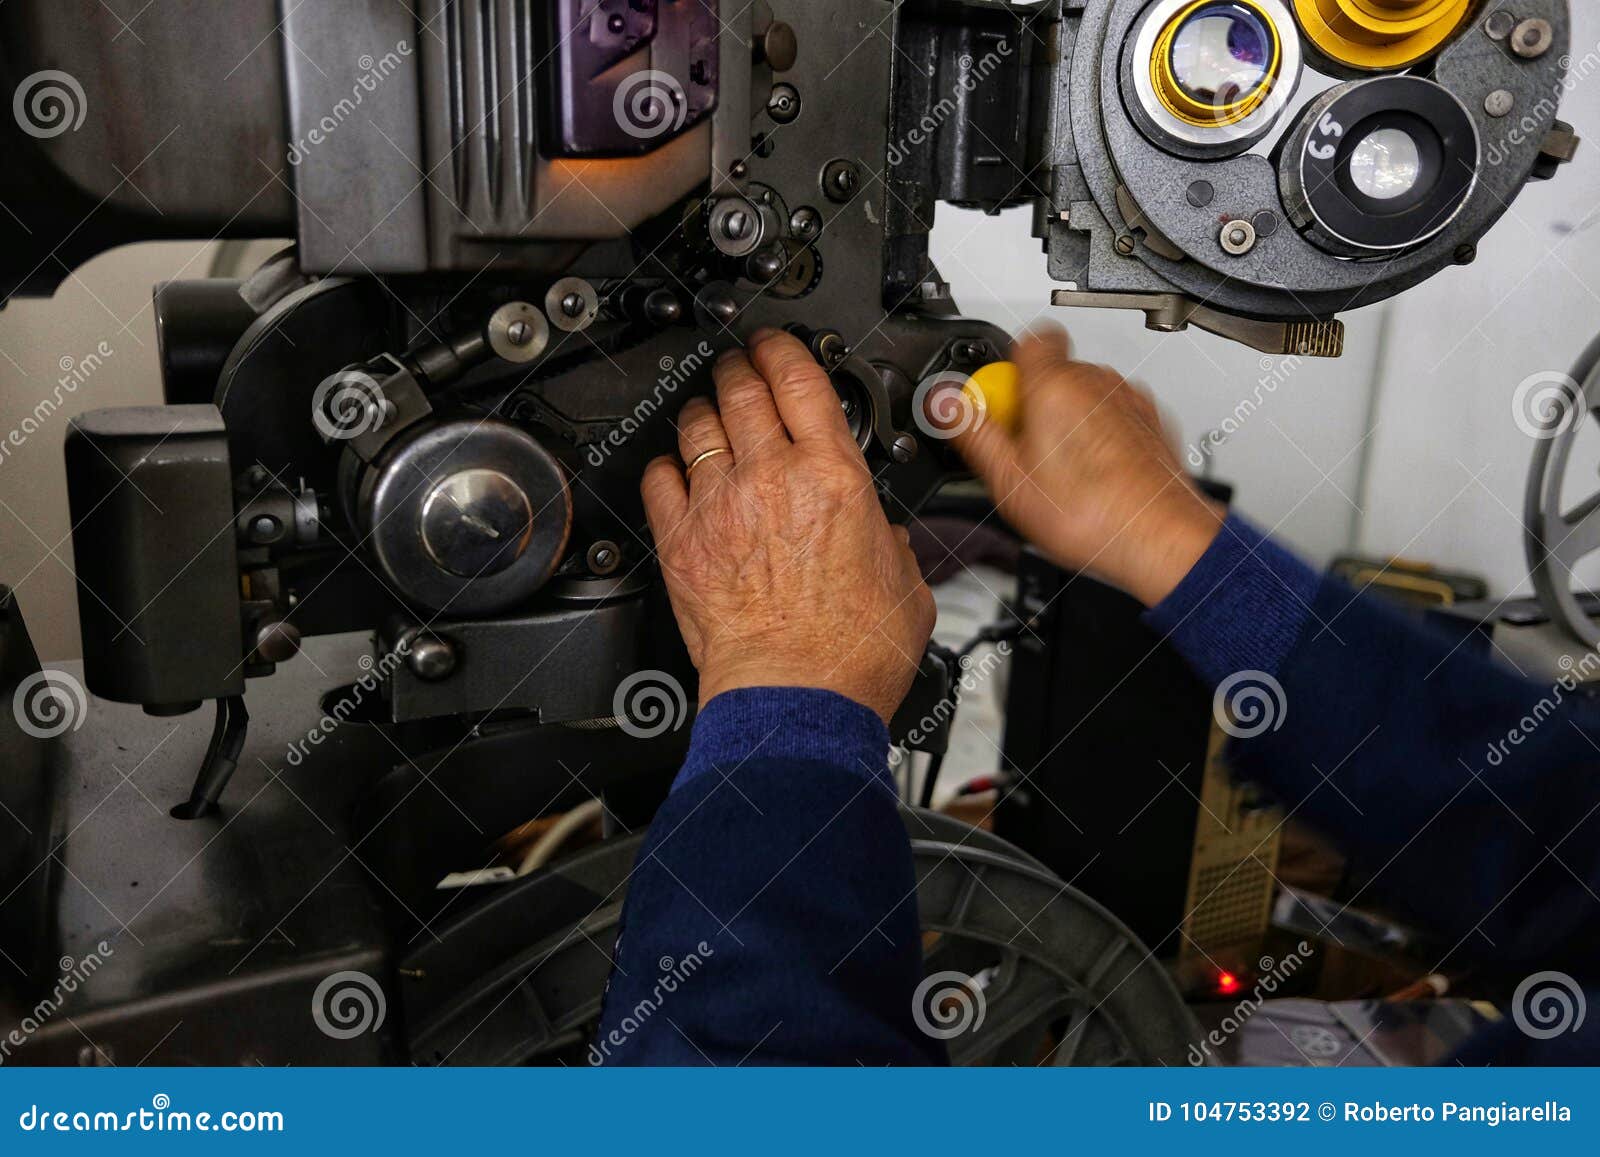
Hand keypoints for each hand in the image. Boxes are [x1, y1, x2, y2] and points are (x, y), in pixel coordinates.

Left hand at [641, 329, 935, 723]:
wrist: (797, 694)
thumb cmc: (852, 651)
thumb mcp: (906, 585)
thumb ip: (892, 545)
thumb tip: (886, 540)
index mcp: (834, 476)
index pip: (800, 380)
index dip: (783, 348)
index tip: (776, 345)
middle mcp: (772, 478)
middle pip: (742, 389)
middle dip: (738, 367)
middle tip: (739, 365)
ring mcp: (720, 505)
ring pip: (697, 426)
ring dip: (703, 410)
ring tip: (707, 411)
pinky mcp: (681, 542)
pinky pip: (659, 479)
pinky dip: (664, 466)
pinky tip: (673, 469)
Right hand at [946, 326, 1223, 606]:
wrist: (1158, 538)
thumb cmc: (1093, 514)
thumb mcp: (1008, 480)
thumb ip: (971, 432)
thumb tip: (942, 402)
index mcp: (1054, 385)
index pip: (1028, 339)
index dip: (1007, 368)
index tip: (999, 403)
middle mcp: (1095, 381)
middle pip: (1052, 372)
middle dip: (1033, 404)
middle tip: (1022, 450)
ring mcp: (1128, 399)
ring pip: (1085, 395)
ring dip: (1068, 421)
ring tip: (1059, 472)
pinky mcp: (1150, 421)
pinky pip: (1114, 415)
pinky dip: (1100, 436)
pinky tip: (1091, 477)